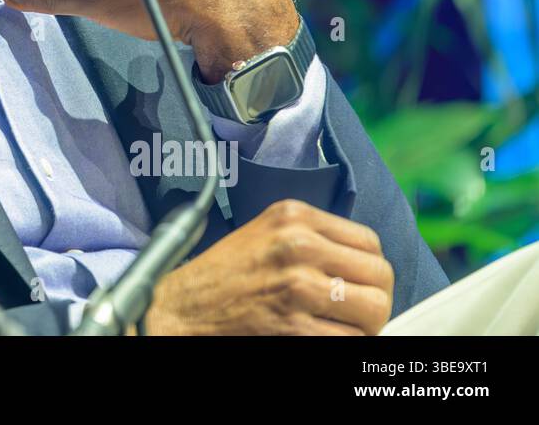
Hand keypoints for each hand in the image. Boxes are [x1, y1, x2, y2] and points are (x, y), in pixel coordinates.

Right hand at [144, 200, 394, 334]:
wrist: (179, 309)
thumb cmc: (221, 277)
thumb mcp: (265, 235)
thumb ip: (312, 239)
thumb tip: (363, 265)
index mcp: (293, 216)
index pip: (370, 243)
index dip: (368, 271)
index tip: (354, 287)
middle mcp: (299, 245)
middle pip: (381, 276)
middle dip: (372, 301)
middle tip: (350, 316)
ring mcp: (297, 286)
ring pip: (375, 311)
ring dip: (362, 327)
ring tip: (334, 328)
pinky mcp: (295, 328)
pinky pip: (350, 342)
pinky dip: (342, 344)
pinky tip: (317, 339)